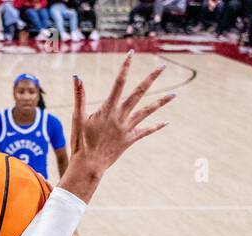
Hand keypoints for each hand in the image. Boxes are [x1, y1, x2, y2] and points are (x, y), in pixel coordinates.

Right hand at [61, 52, 174, 199]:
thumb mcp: (77, 117)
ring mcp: (127, 128)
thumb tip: (77, 77)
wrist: (89, 165)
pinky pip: (146, 131)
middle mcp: (120, 116)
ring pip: (148, 111)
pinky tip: (167, 122)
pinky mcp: (130, 140)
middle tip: (162, 66)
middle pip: (139, 92)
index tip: (131, 53)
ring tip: (174, 94)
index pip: (118, 83)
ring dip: (161, 102)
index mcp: (108, 109)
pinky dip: (156, 127)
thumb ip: (79, 96)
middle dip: (151, 78)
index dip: (125, 67)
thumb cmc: (80, 141)